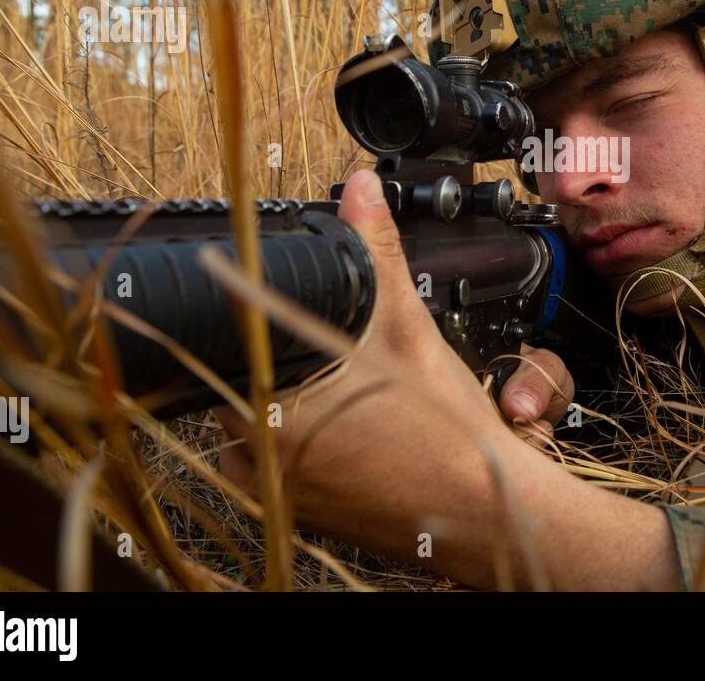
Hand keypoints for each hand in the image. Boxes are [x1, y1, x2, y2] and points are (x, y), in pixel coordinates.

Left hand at [216, 169, 681, 589]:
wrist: (478, 513)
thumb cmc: (443, 433)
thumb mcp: (408, 328)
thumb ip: (377, 252)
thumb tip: (361, 191)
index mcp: (267, 401)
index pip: (226, 340)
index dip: (254, 318)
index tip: (275, 311)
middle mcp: (256, 453)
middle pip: (241, 379)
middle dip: (280, 359)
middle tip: (332, 356)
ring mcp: (272, 489)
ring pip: (255, 422)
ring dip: (287, 401)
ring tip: (343, 393)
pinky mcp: (292, 513)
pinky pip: (275, 461)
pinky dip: (301, 441)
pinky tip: (345, 432)